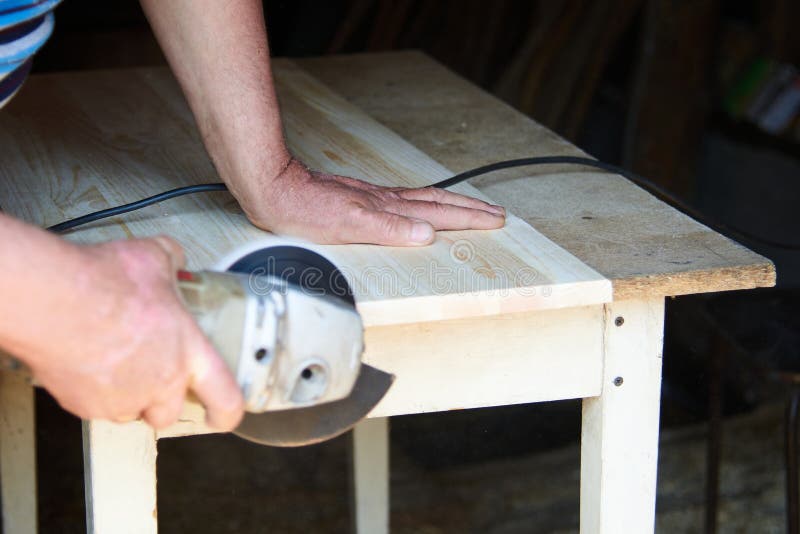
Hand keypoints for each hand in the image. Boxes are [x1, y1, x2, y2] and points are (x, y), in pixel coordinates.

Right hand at [25, 237, 243, 429]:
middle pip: (168, 413)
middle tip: (151, 376)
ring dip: (126, 396)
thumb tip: (174, 258)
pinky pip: (93, 407)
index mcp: (187, 352)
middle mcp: (160, 383)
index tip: (223, 415)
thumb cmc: (104, 282)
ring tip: (113, 364)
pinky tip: (85, 363)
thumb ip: (172, 261)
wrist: (52, 300)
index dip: (227, 412)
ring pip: (128, 411)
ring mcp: (121, 399)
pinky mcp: (84, 405)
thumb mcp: (154, 257)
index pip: (225, 397)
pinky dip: (91, 392)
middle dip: (160, 400)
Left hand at [238, 158, 505, 245]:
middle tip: (496, 213)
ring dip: (451, 204)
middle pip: (438, 203)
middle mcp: (385, 201)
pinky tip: (420, 208)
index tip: (494, 220)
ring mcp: (374, 199)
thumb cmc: (305, 209)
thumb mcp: (348, 225)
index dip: (468, 218)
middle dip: (469, 209)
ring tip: (471, 207)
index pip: (438, 214)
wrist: (275, 189)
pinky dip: (424, 204)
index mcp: (388, 209)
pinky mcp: (360, 199)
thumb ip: (388, 229)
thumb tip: (427, 234)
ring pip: (423, 200)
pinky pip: (405, 201)